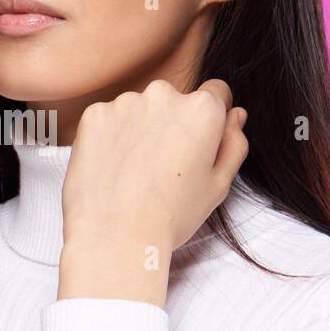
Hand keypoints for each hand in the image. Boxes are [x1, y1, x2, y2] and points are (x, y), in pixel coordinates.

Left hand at [58, 78, 247, 305]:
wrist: (114, 236)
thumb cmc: (170, 216)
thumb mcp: (218, 185)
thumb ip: (233, 143)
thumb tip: (235, 115)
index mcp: (202, 109)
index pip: (216, 94)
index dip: (210, 120)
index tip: (195, 144)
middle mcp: (163, 95)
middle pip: (173, 101)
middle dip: (171, 124)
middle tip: (162, 167)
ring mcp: (125, 103)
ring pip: (138, 110)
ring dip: (139, 129)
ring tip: (134, 172)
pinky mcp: (94, 115)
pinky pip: (108, 120)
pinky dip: (110, 137)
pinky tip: (113, 168)